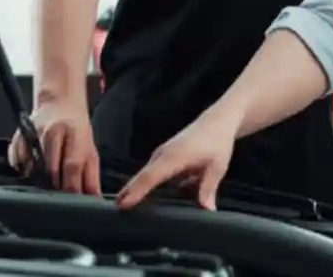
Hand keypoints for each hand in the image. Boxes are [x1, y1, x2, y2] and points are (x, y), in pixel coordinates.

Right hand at [7, 99, 100, 194]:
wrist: (59, 103)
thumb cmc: (75, 129)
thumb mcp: (89, 149)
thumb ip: (91, 174)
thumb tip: (94, 196)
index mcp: (73, 133)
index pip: (72, 164)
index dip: (72, 186)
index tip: (73, 198)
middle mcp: (51, 131)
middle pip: (50, 169)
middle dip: (56, 186)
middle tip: (60, 192)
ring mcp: (32, 133)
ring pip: (32, 167)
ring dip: (39, 179)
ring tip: (48, 179)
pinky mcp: (18, 136)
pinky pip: (17, 161)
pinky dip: (23, 169)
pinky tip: (33, 167)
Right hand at [115, 117, 236, 210]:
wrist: (217, 121)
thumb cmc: (217, 143)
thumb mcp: (216, 167)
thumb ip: (208, 188)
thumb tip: (206, 209)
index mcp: (174, 157)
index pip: (151, 177)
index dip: (137, 191)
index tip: (123, 204)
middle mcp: (163, 155)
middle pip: (142, 176)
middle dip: (128, 192)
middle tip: (114, 209)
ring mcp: (163, 154)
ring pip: (146, 174)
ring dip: (134, 187)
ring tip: (122, 204)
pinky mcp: (165, 155)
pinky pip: (152, 171)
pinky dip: (145, 182)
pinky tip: (141, 195)